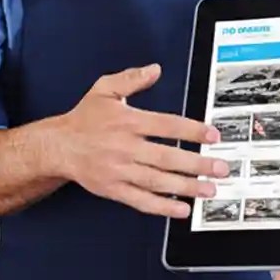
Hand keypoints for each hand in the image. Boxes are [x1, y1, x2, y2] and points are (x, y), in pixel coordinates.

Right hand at [52, 64, 228, 218]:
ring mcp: (119, 170)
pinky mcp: (113, 189)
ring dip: (186, 187)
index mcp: (127, 121)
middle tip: (221, 168)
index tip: (212, 136)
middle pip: (167, 157)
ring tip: (209, 190)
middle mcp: (125, 147)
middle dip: (197, 164)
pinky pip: (141, 200)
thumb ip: (131, 78)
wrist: (59, 146)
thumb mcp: (104, 90)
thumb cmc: (84, 119)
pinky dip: (162, 206)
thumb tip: (155, 69)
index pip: (166, 126)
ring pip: (158, 181)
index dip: (192, 131)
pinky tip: (181, 209)